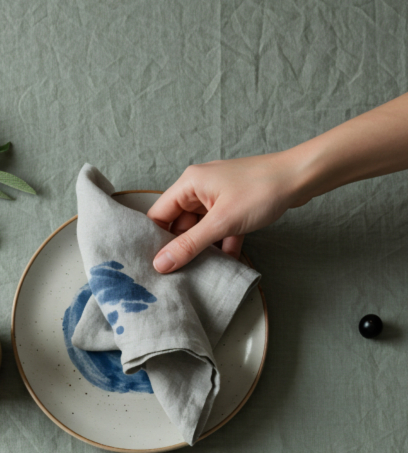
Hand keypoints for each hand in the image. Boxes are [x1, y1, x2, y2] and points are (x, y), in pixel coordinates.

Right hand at [147, 151, 303, 270]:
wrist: (300, 178)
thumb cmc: (261, 191)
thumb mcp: (221, 222)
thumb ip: (189, 244)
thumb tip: (160, 264)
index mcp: (189, 184)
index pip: (158, 215)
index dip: (153, 240)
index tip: (152, 265)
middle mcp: (199, 188)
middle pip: (179, 224)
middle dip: (182, 248)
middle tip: (179, 274)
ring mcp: (218, 197)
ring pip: (201, 229)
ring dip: (204, 249)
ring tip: (202, 271)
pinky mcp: (234, 205)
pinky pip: (220, 229)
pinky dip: (223, 244)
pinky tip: (228, 262)